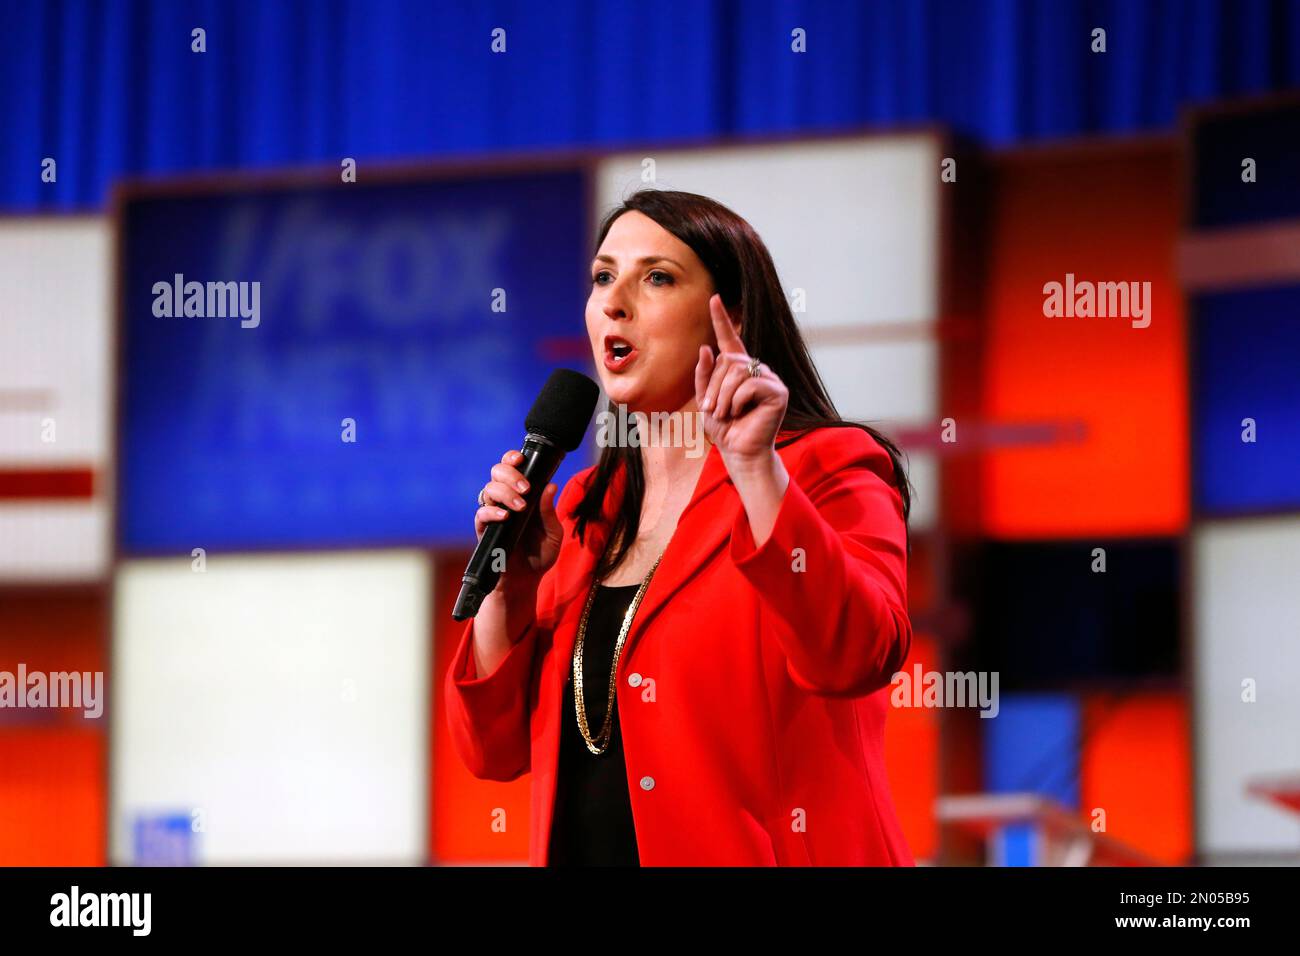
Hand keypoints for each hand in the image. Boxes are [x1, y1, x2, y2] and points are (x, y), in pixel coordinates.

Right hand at [475, 450, 562, 590]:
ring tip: (521, 507)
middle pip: (497, 473)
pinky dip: (492, 512)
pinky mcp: (484, 530)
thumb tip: (551, 486)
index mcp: (523, 495)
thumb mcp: (553, 533)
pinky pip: (481, 513)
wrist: (527, 580)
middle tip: (526, 489)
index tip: (521, 458)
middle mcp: (505, 500)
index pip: (512, 468)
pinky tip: (505, 516)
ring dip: (505, 493)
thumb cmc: (541, 555)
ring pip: (488, 489)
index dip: (512, 458)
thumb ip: (549, 511)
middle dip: (510, 474)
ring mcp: (494, 514)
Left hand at [695, 294, 788, 468]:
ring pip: (737, 372)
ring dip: (723, 396)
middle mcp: (756, 370)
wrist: (739, 453)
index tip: (714, 299)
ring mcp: (770, 379)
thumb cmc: (724, 429)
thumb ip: (705, 375)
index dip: (721, 320)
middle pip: (728, 360)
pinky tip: (741, 413)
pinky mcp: (778, 392)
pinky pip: (749, 384)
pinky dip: (737, 401)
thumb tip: (707, 347)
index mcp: (739, 370)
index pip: (729, 341)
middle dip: (713, 386)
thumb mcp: (706, 400)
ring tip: (725, 414)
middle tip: (712, 409)